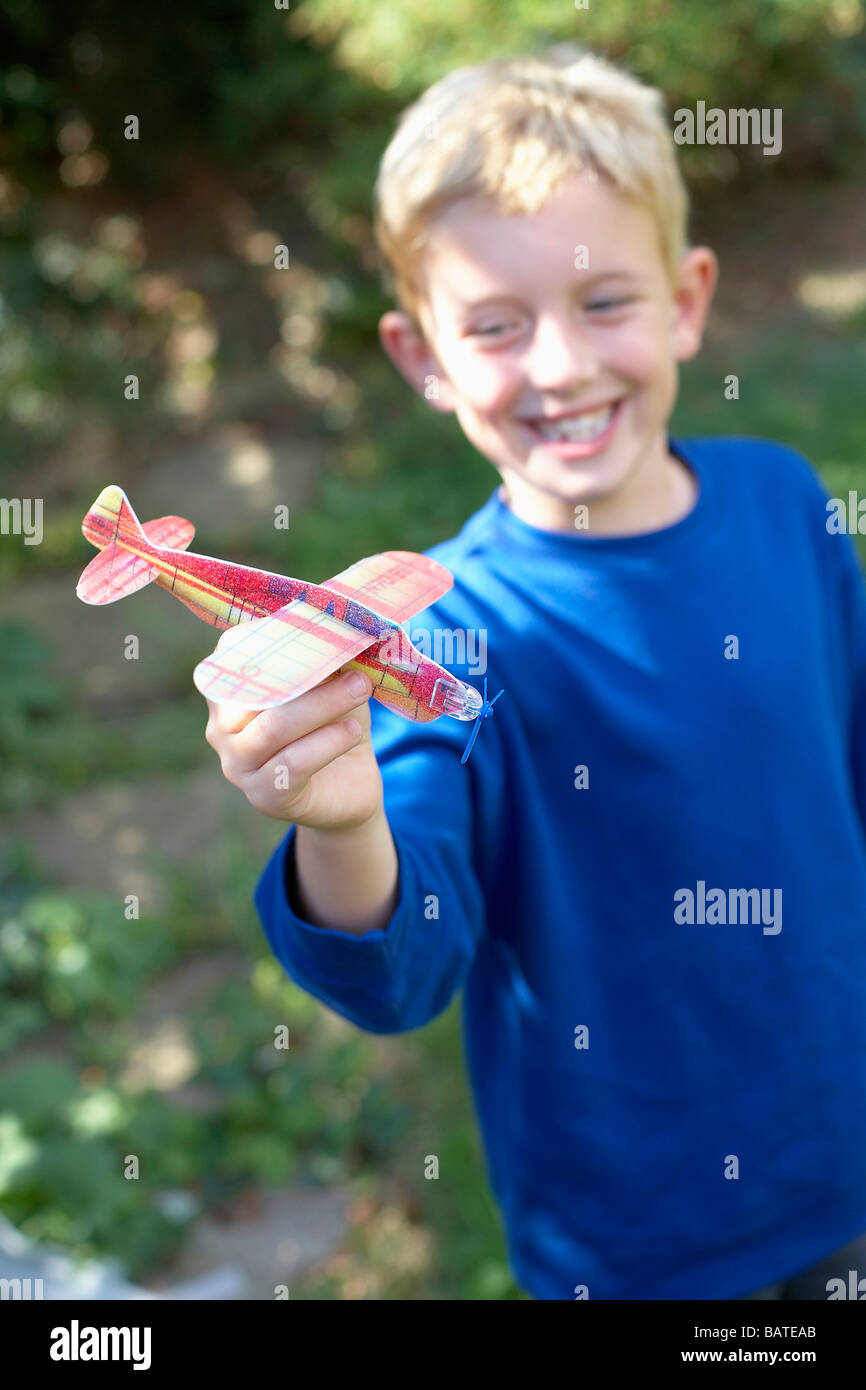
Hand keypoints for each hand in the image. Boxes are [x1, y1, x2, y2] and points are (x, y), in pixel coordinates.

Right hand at [204, 626, 383, 830]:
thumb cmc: (332, 725)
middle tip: (354, 667)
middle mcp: (221, 727)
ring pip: (273, 728)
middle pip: (257, 690)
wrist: (349, 787)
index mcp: (230, 690)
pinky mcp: (265, 797)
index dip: (273, 635)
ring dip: (322, 705)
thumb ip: (322, 658)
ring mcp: (238, 765)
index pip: (234, 651)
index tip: (316, 625)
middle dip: (308, 673)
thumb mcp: (330, 684)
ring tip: (360, 691)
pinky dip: (327, 743)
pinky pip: (293, 763)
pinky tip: (352, 731)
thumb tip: (337, 627)